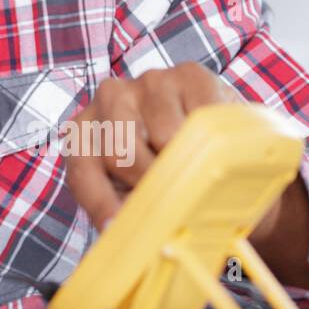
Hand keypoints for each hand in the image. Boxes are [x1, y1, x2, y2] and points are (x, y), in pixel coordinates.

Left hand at [64, 62, 244, 231]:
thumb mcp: (142, 196)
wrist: (227, 145)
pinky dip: (212, 139)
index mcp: (86, 132)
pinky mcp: (188, 74)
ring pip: (163, 135)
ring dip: (187, 161)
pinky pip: (199, 116)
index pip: (82, 171)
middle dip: (150, 184)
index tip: (118, 228)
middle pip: (119, 152)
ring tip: (199, 169)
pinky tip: (217, 145)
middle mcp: (108, 98)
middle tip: (176, 200)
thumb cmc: (173, 173)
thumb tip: (122, 234)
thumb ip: (127, 211)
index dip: (100, 203)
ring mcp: (148, 81)